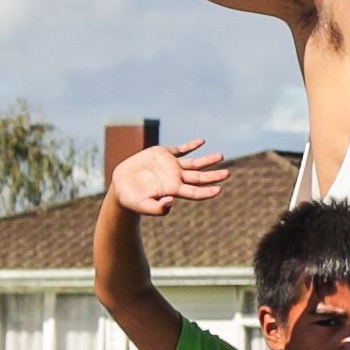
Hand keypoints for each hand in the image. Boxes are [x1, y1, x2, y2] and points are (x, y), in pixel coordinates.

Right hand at [107, 135, 224, 216]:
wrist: (121, 186)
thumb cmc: (132, 200)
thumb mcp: (142, 206)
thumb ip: (156, 208)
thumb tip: (171, 202)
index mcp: (173, 190)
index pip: (194, 192)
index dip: (206, 192)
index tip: (219, 190)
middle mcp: (176, 178)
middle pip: (199, 177)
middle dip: (214, 176)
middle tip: (228, 173)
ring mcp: (171, 166)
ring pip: (194, 163)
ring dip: (208, 160)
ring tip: (221, 156)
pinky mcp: (163, 155)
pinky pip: (181, 149)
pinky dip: (191, 145)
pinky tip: (202, 141)